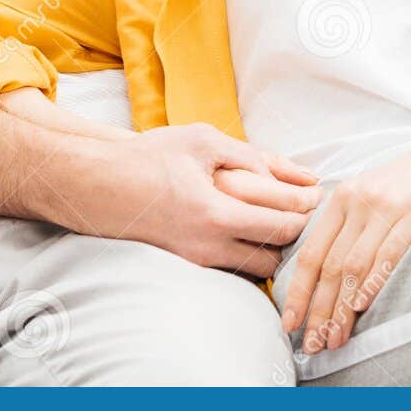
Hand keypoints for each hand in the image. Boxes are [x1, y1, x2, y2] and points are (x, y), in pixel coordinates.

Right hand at [85, 123, 320, 276]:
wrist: (96, 183)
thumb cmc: (149, 156)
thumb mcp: (205, 141)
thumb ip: (257, 159)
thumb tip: (303, 178)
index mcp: (215, 215)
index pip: (282, 225)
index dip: (306, 210)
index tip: (314, 195)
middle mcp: (207, 247)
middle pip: (275, 257)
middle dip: (294, 235)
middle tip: (301, 210)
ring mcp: (195, 262)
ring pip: (256, 269)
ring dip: (272, 247)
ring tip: (277, 218)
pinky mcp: (187, 266)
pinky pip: (233, 268)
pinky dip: (249, 251)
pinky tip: (251, 228)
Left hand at [280, 123, 410, 352]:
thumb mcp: (375, 194)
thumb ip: (349, 226)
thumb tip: (326, 277)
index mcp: (343, 198)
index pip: (312, 253)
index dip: (298, 293)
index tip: (289, 324)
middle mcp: (361, 199)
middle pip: (331, 265)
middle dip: (318, 310)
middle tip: (314, 344)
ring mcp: (390, 204)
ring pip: (355, 265)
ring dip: (342, 308)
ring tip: (336, 338)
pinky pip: (389, 253)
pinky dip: (373, 282)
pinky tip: (362, 307)